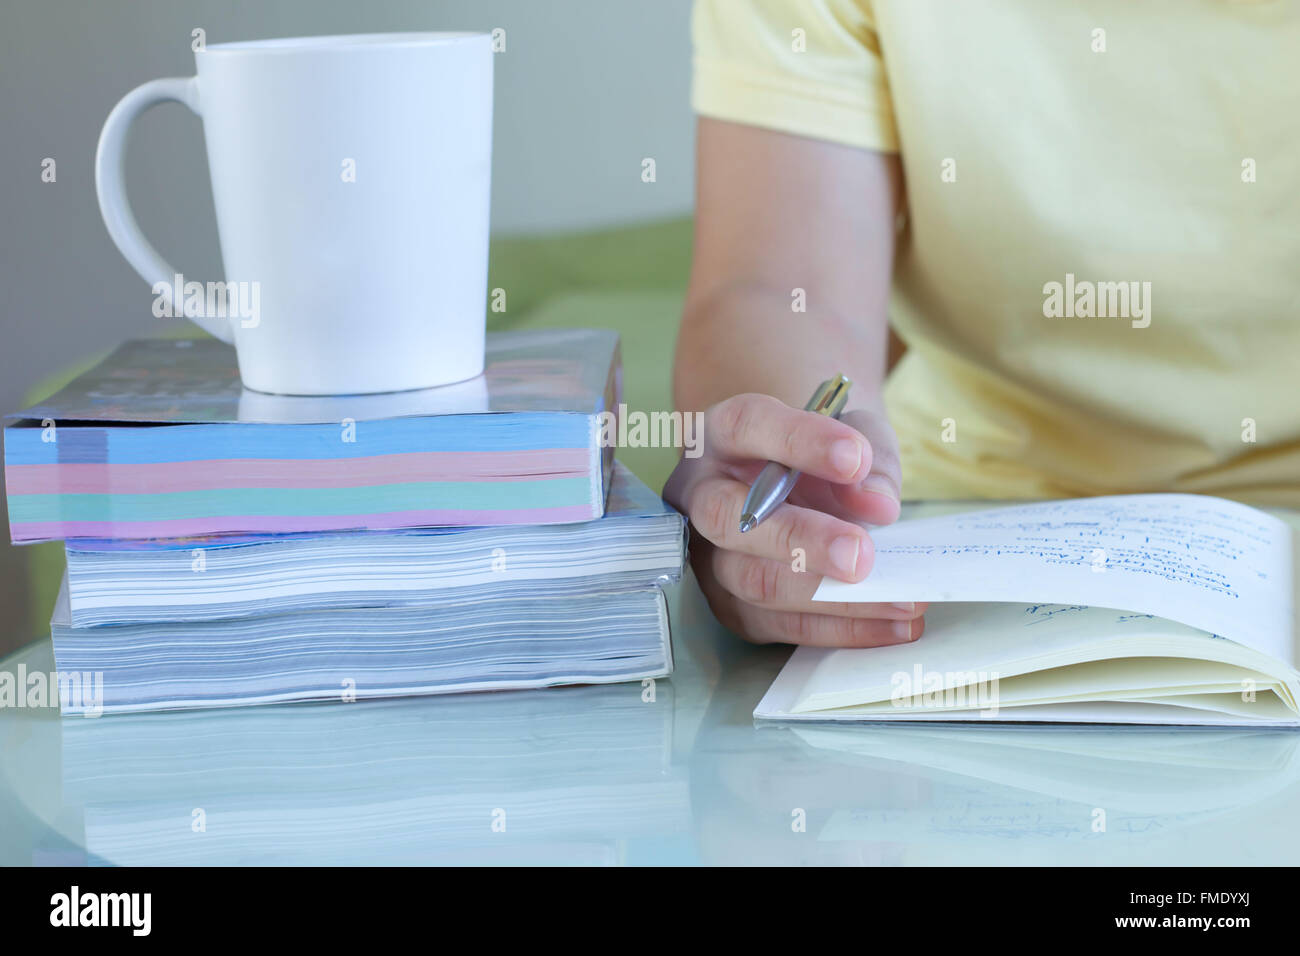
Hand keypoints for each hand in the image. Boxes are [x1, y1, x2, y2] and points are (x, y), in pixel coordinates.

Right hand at [663, 393, 924, 646]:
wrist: (800, 492)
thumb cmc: (821, 459)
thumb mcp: (853, 437)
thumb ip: (869, 460)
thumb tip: (879, 506)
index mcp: (722, 435)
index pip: (746, 427)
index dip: (798, 441)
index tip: (855, 458)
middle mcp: (700, 493)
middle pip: (729, 518)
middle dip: (800, 539)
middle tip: (862, 555)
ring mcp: (708, 555)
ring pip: (753, 581)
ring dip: (831, 598)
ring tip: (902, 600)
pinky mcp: (731, 605)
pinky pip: (780, 625)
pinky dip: (842, 628)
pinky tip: (893, 624)